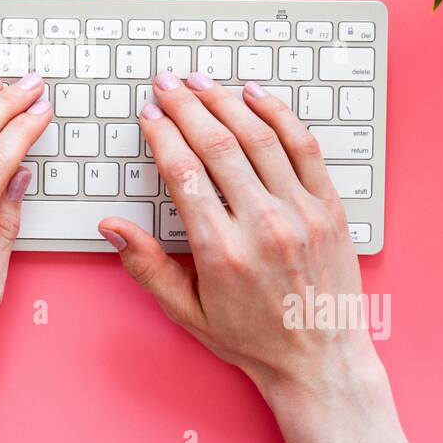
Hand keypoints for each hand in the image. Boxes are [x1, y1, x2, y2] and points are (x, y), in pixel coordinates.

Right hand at [98, 72, 424, 442]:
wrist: (320, 361)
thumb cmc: (252, 338)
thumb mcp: (187, 311)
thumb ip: (146, 266)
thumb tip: (112, 227)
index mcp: (222, 253)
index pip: (184, 173)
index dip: (163, 134)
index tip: (149, 114)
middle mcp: (264, 227)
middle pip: (219, 145)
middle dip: (187, 106)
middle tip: (167, 83)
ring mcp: (302, 214)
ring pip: (260, 138)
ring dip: (226, 101)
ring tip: (202, 82)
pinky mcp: (330, 209)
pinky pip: (304, 147)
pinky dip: (279, 115)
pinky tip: (256, 96)